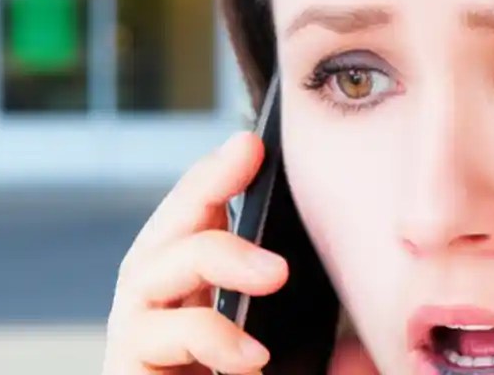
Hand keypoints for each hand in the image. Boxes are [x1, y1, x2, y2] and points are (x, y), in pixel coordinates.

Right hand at [100, 131, 381, 373]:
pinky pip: (154, 337)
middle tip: (248, 161)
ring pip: (148, 270)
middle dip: (203, 187)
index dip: (216, 176)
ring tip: (274, 274)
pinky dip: (205, 337)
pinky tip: (249, 356)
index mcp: (191, 300)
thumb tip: (368, 354)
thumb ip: (326, 359)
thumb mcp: (292, 371)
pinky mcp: (125, 371)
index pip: (196, 220)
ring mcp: (134, 342)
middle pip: (164, 231)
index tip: (251, 142)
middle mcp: (154, 312)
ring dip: (213, 257)